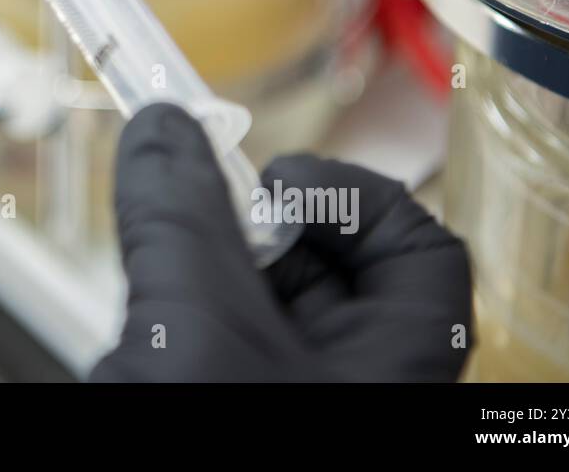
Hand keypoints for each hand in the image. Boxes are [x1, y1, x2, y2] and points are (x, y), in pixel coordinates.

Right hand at [91, 103, 472, 381]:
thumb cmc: (208, 458)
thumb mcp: (195, 330)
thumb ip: (180, 222)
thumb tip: (163, 130)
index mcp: (398, 367)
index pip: (421, 251)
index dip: (350, 197)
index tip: (273, 182)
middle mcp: (360, 385)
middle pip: (333, 273)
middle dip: (258, 233)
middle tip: (202, 216)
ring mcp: (300, 402)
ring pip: (271, 313)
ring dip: (212, 276)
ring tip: (166, 284)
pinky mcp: (237, 404)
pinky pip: (226, 351)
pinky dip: (186, 326)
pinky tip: (147, 328)